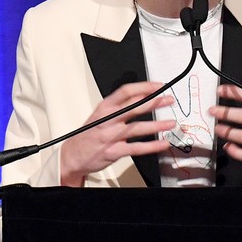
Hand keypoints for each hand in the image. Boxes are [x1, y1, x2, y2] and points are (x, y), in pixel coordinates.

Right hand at [60, 81, 175, 185]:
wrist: (71, 156)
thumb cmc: (88, 134)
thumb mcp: (100, 115)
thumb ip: (119, 107)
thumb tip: (141, 97)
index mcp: (104, 107)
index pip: (126, 92)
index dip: (144, 87)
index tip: (158, 86)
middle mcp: (107, 120)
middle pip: (134, 107)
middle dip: (154, 102)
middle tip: (168, 100)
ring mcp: (110, 136)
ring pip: (137, 128)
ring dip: (156, 125)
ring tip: (170, 123)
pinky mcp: (113, 152)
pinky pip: (136, 148)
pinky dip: (151, 146)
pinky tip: (162, 143)